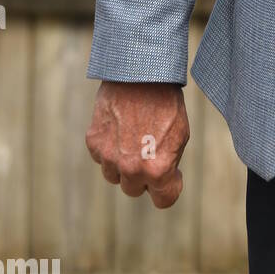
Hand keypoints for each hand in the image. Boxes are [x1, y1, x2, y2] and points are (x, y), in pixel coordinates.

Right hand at [85, 81, 189, 207]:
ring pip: (115, 176)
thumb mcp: (180, 135)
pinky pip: (101, 158)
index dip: (169, 188)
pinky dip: (109, 148)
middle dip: (143, 176)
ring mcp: (109, 157)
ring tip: (134, 136)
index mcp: (157, 170)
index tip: (172, 176)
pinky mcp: (93, 142)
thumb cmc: (166, 103)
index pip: (164, 200)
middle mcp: (131, 169)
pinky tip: (120, 127)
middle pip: (134, 190)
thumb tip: (160, 179)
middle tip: (150, 151)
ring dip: (123, 164)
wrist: (142, 73)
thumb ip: (169, 163)